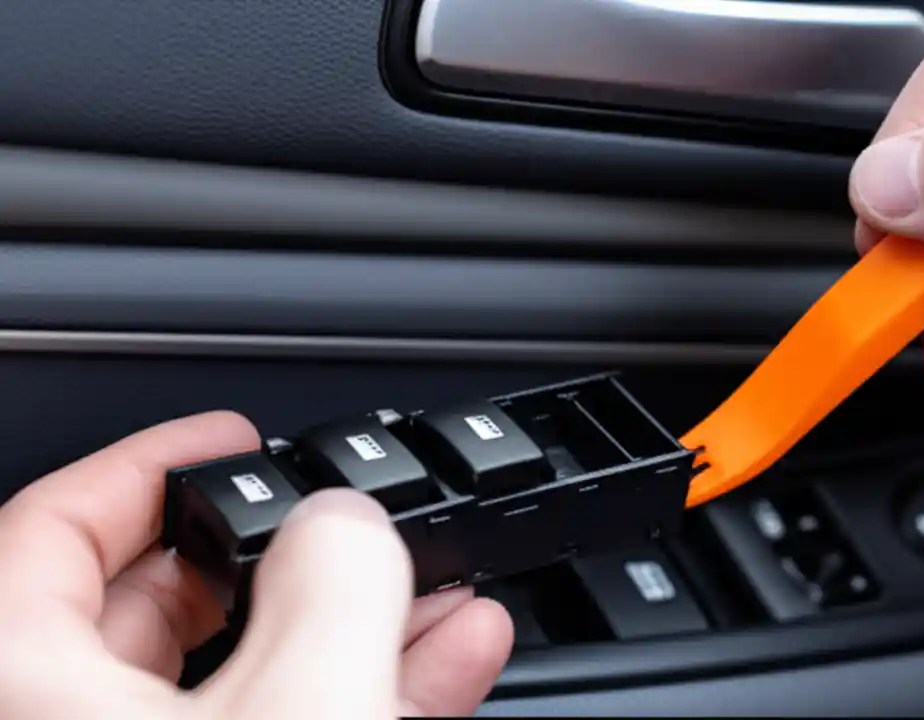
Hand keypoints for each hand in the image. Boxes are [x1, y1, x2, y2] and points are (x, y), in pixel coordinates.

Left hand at [0, 412, 512, 718]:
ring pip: (238, 680)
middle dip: (280, 551)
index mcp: (25, 686)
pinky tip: (446, 661)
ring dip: (348, 626)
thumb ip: (333, 582)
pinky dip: (365, 695)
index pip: (51, 527)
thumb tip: (345, 525)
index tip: (228, 440)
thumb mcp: (306, 705)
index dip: (149, 465)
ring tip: (435, 590)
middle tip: (341, 521)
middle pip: (158, 604)